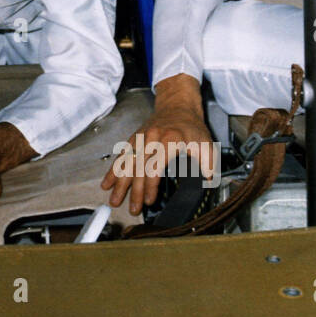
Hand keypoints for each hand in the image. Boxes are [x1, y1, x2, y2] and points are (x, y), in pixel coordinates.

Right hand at [100, 75, 214, 214]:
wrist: (178, 106)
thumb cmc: (192, 127)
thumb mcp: (207, 144)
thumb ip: (208, 166)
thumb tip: (208, 184)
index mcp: (169, 142)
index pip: (155, 168)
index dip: (151, 187)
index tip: (150, 202)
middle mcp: (151, 140)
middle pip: (138, 169)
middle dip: (134, 192)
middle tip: (133, 210)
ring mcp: (140, 139)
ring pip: (127, 163)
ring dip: (119, 184)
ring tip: (114, 200)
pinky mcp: (134, 139)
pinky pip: (121, 157)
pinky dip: (113, 171)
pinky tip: (107, 183)